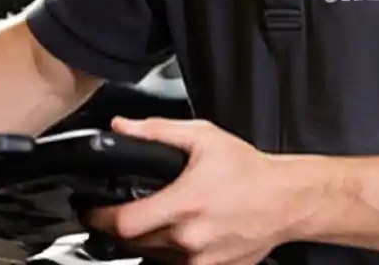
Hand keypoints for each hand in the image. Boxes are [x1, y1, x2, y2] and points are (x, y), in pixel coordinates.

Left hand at [85, 117, 302, 264]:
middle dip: (119, 228)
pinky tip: (172, 238)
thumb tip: (123, 127)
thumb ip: (157, 131)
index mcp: (184, 204)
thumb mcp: (203, 137)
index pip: (125, 223)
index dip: (100, 218)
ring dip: (143, 243)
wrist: (286, 200)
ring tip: (148, 222)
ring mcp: (201, 260)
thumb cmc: (249, 171)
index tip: (91, 211)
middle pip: (133, 243)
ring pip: (152, 258)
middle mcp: (190, 238)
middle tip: (116, 214)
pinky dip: (167, 256)